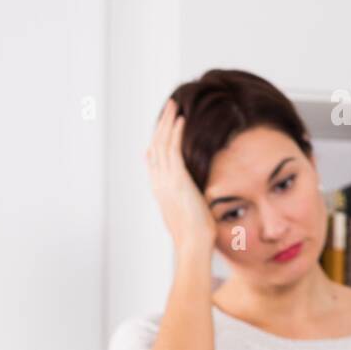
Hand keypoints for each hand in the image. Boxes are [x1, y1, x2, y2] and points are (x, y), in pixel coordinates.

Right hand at [146, 98, 215, 259]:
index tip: (164, 127)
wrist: (193, 245)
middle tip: (168, 107)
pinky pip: (172, 149)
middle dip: (161, 125)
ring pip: (161, 143)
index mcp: (160, 191)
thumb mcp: (189, 214)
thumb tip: (191, 195)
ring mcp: (165, 181)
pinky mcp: (176, 179)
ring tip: (173, 105)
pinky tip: (181, 119)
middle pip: (155, 146)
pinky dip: (175, 132)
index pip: (154, 159)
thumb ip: (187, 199)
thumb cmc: (196, 237)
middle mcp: (159, 183)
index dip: (157, 140)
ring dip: (167, 122)